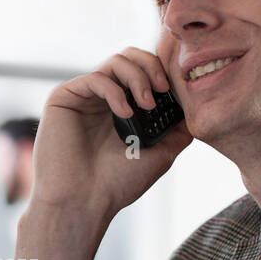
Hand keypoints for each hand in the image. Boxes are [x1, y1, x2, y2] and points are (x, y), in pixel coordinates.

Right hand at [33, 46, 192, 220]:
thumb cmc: (117, 184)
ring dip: (137, 77)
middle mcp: (103, 98)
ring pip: (115, 61)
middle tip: (162, 88)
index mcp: (123, 108)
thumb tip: (196, 108)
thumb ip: (177, 129)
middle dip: (151, 66)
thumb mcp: (160, 154)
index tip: (175, 90)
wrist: (82, 202)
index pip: (144, 72)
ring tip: (147, 104)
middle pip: (130, 57)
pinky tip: (124, 113)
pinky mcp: (64, 98)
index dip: (162, 72)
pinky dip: (115, 91)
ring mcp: (84, 97)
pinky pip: (95, 78)